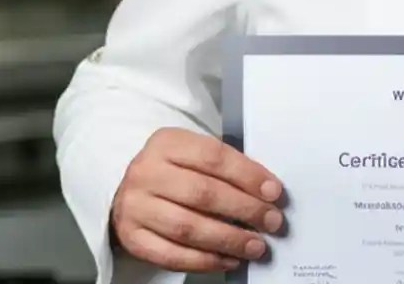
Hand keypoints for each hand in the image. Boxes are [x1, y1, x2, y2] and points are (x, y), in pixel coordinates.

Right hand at [110, 127, 285, 272]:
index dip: (247, 175)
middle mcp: (147, 173)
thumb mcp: (193, 155)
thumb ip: (225, 168)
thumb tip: (266, 193)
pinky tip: (229, 260)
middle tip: (272, 221)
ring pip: (188, 227)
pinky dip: (205, 260)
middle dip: (244, 209)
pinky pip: (172, 255)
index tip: (274, 192)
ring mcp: (135, 206)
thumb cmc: (174, 172)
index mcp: (167, 143)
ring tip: (255, 245)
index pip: (213, 157)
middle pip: (203, 193)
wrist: (129, 191)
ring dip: (229, 239)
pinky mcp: (131, 237)